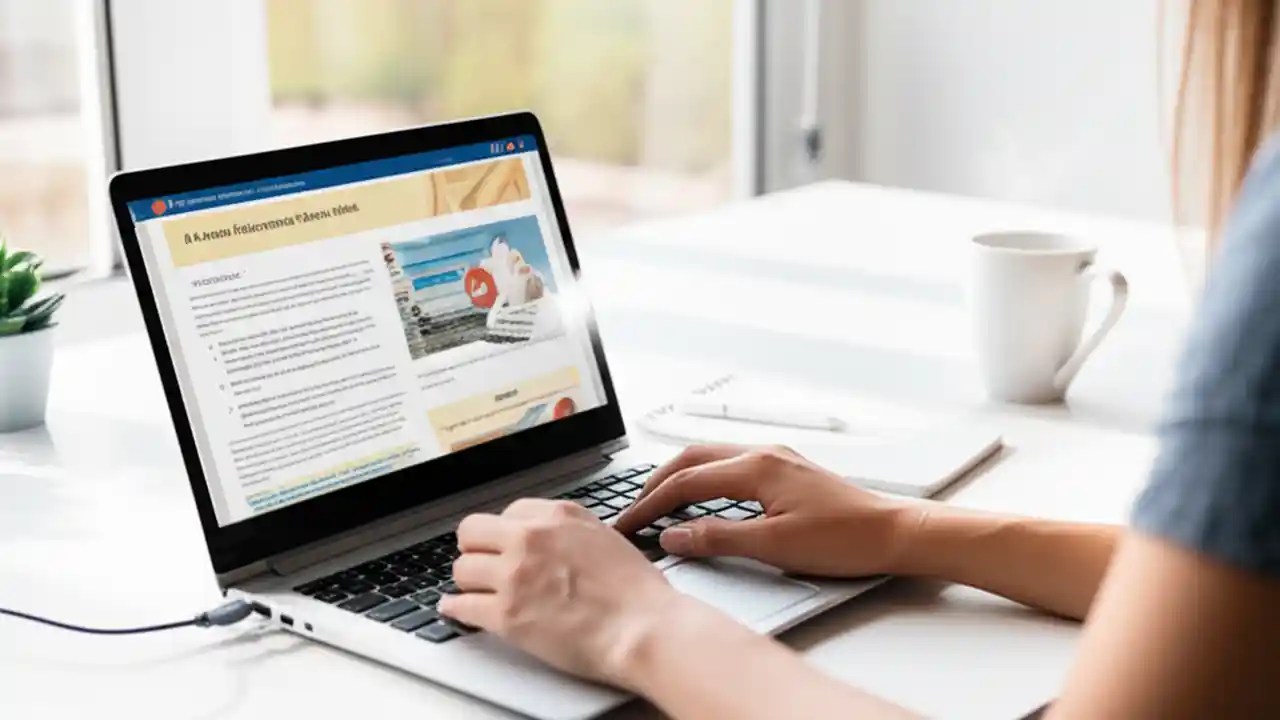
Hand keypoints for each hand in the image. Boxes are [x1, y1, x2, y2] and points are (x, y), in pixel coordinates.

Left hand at [438, 498, 687, 687]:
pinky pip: (461, 605)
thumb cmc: (635, 591)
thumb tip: (547, 536)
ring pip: (462, 569)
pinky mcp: (506, 614)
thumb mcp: (603, 535)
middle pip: (471, 533)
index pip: (507, 513)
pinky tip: (456, 609)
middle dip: (475, 550)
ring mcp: (514, 575)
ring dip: (469, 581)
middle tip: (481, 564)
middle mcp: (530, 538)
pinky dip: (456, 609)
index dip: (504, 533)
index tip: (502, 545)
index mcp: (556, 515)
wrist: (643, 628)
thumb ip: (568, 530)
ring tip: (476, 590)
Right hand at [613, 444, 922, 577]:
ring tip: (657, 505)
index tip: (627, 525)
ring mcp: (776, 459)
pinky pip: (730, 467)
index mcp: (755, 467)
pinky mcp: (786, 471)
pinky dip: (704, 481)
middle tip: (632, 512)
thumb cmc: (845, 539)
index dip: (649, 505)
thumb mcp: (773, 546)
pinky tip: (701, 501)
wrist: (894, 533)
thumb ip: (717, 538)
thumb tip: (674, 536)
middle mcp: (763, 454)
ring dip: (679, 479)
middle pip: (691, 460)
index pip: (685, 483)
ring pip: (711, 459)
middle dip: (656, 484)